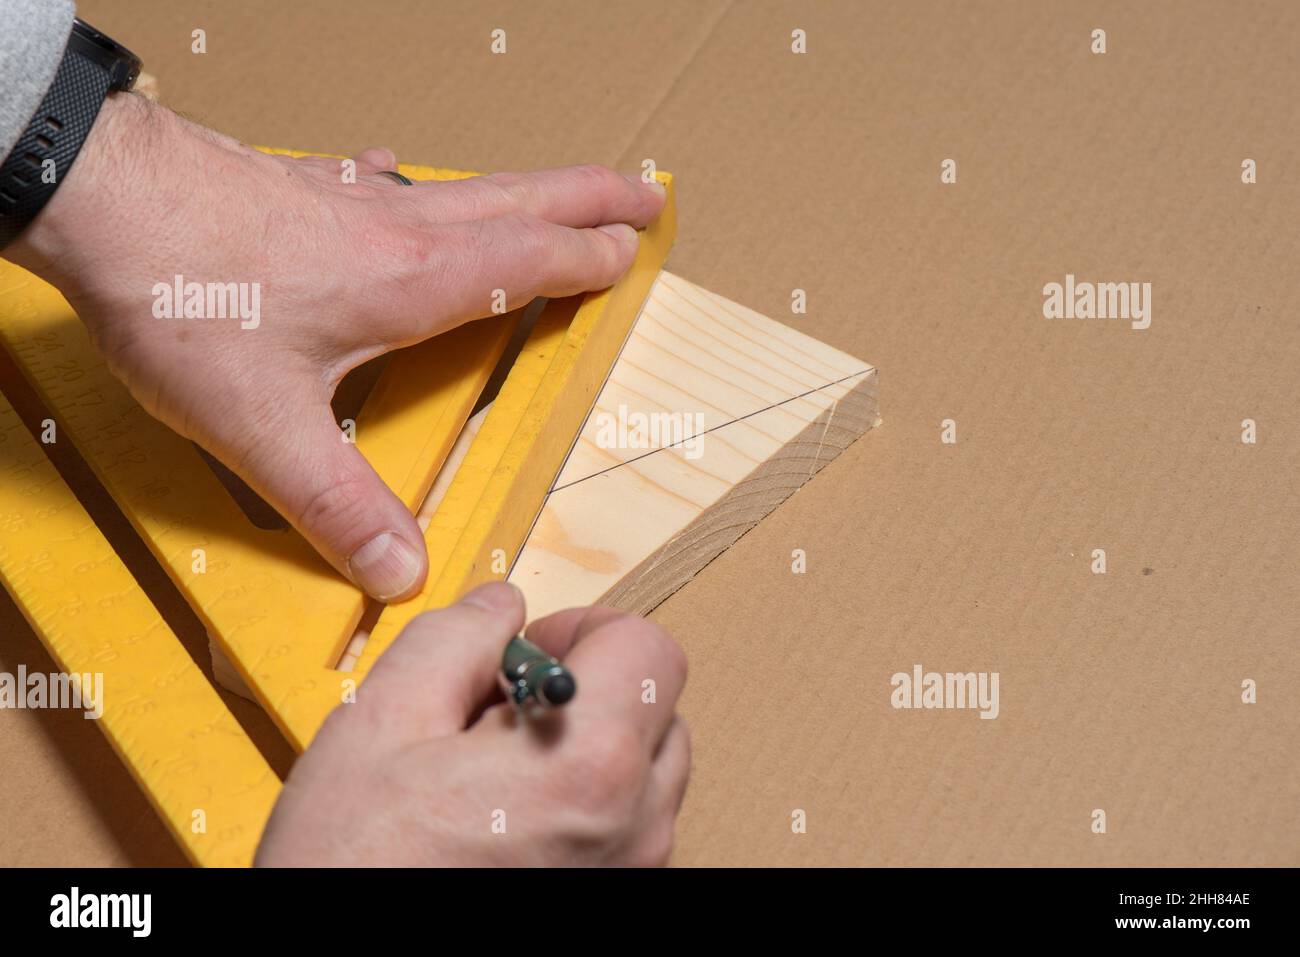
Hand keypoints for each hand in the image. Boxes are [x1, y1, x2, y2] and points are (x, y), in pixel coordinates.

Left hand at [4, 92, 664, 599]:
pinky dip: (412, 183)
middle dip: (590, 199)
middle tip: (645, 192)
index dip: (587, 259)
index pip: (529, 265)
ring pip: (464, 187)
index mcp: (412, 282)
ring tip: (559, 190)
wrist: (98, 197)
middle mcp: (396, 231)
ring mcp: (350, 201)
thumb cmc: (183, 295)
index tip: (634, 253)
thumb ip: (337, 503)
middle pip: (519, 203)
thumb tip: (402, 571)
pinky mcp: (301, 190)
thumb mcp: (263, 425)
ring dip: (526, 188)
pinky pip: (383, 184)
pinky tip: (395, 179)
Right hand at [254, 583, 689, 866]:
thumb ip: (456, 638)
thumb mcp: (382, 722)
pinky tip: (504, 819)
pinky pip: (625, 827)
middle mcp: (633, 827)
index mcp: (590, 765)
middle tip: (501, 710)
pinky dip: (584, 804)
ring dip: (588, 747)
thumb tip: (501, 606)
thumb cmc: (351, 867)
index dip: (586, 631)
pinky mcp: (614, 902)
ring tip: (495, 772)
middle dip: (589, 688)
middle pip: (657, 708)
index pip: (651, 649)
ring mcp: (630, 875)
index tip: (529, 652)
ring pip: (646, 771)